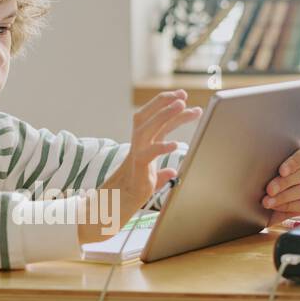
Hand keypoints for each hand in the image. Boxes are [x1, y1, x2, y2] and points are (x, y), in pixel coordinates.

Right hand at [78, 90, 200, 245]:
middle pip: (149, 116)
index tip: (183, 97)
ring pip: (148, 128)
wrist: (116, 206)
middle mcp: (138, 144)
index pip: (155, 120)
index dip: (168, 107)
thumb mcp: (151, 179)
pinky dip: (162, 147)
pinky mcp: (137, 167)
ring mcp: (136, 154)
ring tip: (182, 105)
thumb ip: (162, 173)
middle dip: (165, 103)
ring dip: (165, 114)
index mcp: (142, 144)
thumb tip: (173, 170)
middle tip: (183, 95)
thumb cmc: (132, 190)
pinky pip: (149, 153)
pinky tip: (176, 145)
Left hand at [262, 145, 299, 225]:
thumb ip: (263, 162)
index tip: (282, 171)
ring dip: (283, 196)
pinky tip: (274, 207)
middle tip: (269, 190)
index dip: (297, 161)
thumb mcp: (256, 171)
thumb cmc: (255, 184)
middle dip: (285, 182)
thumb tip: (256, 157)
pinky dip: (287, 206)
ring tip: (266, 202)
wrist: (253, 207)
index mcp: (295, 159)